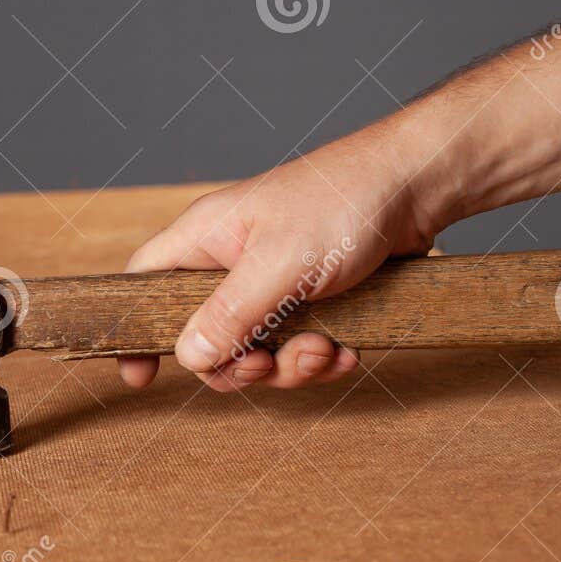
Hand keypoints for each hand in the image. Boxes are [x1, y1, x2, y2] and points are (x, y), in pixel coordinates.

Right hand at [117, 125, 445, 391]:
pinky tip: (348, 350)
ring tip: (326, 349)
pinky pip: (299, 351)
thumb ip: (230, 313)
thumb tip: (188, 356)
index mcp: (205, 239)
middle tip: (269, 362)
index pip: (144, 285)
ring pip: (256, 353)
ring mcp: (272, 286)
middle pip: (204, 340)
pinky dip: (322, 360)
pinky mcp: (312, 302)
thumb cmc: (346, 200)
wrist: (422, 185)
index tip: (139, 376)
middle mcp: (231, 264)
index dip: (137, 330)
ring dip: (291, 366)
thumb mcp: (280, 262)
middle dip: (240, 365)